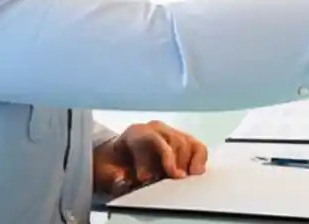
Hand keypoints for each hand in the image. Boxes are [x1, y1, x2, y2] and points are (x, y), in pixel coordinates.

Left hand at [93, 120, 207, 195]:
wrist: (115, 162)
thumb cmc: (113, 166)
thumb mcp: (107, 171)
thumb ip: (115, 176)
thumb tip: (124, 179)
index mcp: (135, 132)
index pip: (154, 138)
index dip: (165, 156)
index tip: (170, 173)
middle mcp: (155, 128)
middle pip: (174, 140)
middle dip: (177, 162)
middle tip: (176, 180)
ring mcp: (171, 133)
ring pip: (187, 143)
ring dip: (187, 162)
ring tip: (183, 178)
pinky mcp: (183, 141)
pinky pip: (198, 146)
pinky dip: (200, 159)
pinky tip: (196, 171)